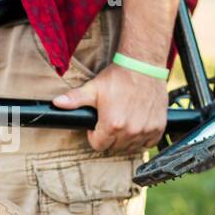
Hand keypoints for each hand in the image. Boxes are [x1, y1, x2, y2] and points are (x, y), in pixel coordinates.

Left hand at [52, 62, 167, 153]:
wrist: (143, 66)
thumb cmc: (118, 77)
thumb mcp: (93, 88)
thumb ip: (74, 99)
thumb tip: (57, 103)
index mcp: (112, 125)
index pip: (99, 146)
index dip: (95, 136)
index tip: (98, 125)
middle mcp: (130, 131)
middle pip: (115, 147)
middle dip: (110, 137)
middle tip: (111, 120)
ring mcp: (145, 130)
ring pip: (131, 147)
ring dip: (126, 139)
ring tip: (124, 121)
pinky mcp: (158, 127)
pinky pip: (148, 143)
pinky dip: (143, 138)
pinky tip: (137, 125)